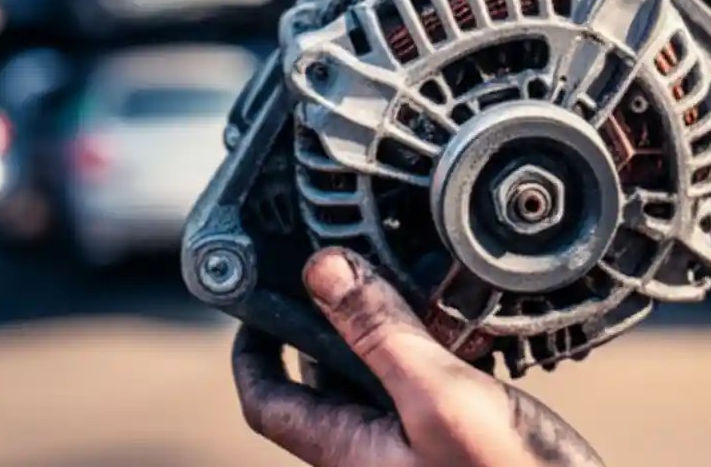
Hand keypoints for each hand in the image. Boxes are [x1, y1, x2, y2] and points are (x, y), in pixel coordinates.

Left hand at [232, 247, 604, 466]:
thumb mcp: (437, 398)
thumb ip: (379, 335)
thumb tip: (320, 272)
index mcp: (347, 449)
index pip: (267, 399)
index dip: (251, 347)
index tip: (255, 293)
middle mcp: (372, 449)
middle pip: (323, 377)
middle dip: (328, 319)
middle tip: (343, 262)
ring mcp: (414, 445)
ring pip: (378, 375)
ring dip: (386, 326)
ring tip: (401, 275)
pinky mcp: (455, 438)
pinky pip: (424, 384)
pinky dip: (430, 345)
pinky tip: (459, 319)